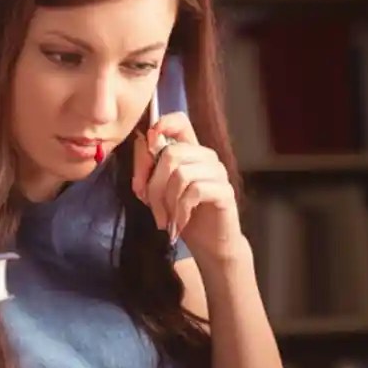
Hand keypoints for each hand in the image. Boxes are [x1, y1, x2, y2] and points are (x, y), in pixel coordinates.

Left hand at [132, 112, 244, 260]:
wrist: (210, 247)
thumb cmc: (183, 216)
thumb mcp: (156, 192)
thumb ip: (147, 169)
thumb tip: (143, 144)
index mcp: (190, 152)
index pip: (180, 121)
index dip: (163, 123)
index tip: (149, 140)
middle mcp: (206, 157)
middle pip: (172, 153)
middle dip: (154, 184)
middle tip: (153, 209)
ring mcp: (218, 173)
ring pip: (181, 173)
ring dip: (167, 201)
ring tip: (167, 220)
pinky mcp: (224, 191)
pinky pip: (194, 190)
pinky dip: (181, 209)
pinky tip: (181, 222)